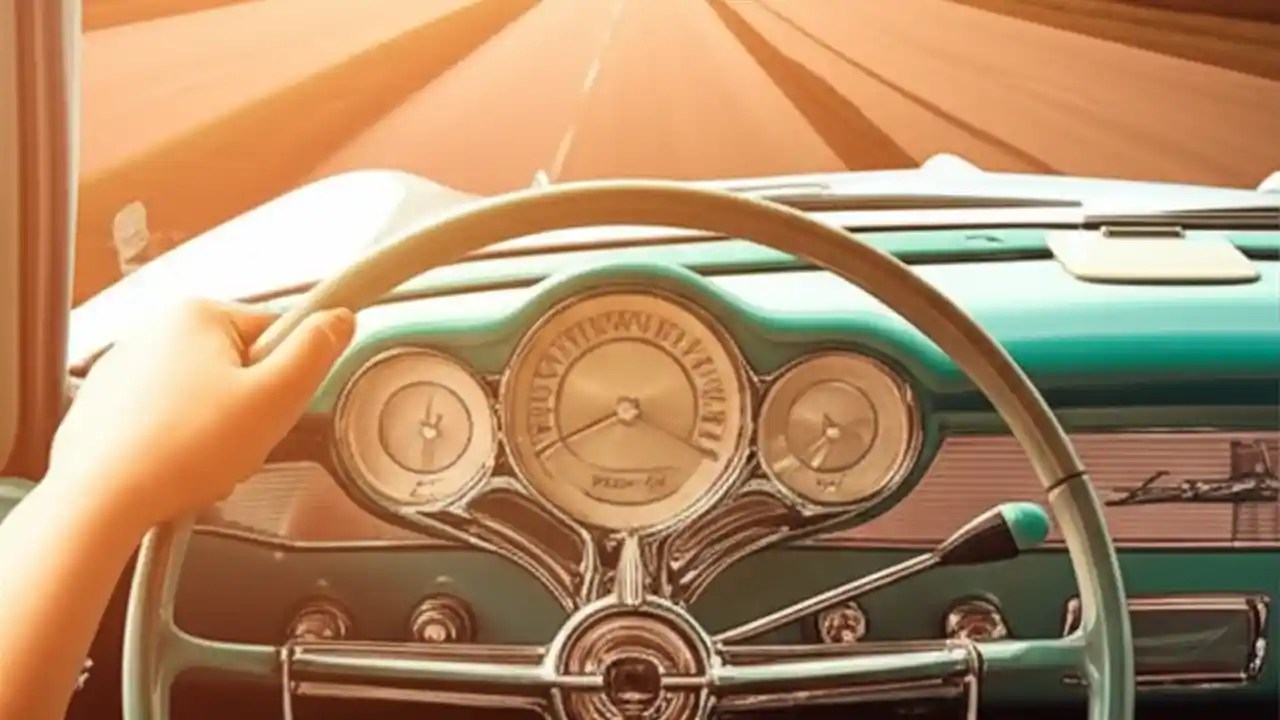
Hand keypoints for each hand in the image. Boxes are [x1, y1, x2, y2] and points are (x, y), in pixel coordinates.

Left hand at [44, 299, 354, 529]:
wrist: (98, 501)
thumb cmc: (179, 452)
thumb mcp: (274, 399)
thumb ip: (315, 352)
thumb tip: (338, 319)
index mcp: (198, 315)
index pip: (277, 332)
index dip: (288, 378)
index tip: (275, 408)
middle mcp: (157, 329)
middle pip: (241, 365)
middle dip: (250, 408)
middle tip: (240, 440)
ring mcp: (127, 366)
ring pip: (206, 396)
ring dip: (217, 430)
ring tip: (204, 460)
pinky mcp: (110, 403)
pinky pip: (169, 417)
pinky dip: (180, 442)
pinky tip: (176, 466)